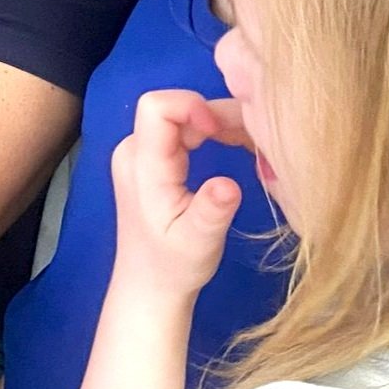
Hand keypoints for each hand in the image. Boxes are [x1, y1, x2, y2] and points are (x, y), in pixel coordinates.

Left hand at [109, 90, 245, 297]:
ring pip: (179, 117)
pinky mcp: (151, 160)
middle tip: (253, 136)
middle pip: (173, 108)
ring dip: (216, 123)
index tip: (223, 130)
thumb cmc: (173, 265)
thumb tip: (227, 186)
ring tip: (250, 142)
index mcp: (142, 165)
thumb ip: (211, 211)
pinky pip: (180, 130)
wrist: (149, 283)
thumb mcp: (199, 242)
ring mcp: (140, 154)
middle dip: (215, 114)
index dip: (191, 105)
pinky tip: (234, 145)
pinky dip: (209, 132)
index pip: (156, 107)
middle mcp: (134, 151)